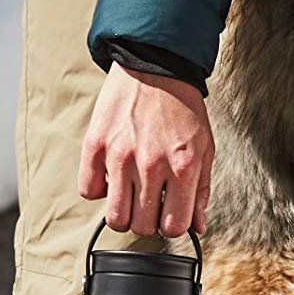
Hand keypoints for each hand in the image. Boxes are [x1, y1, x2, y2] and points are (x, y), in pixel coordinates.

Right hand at [79, 64, 213, 237]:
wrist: (155, 67)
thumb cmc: (183, 108)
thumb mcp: (205, 148)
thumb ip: (201, 191)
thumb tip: (197, 226)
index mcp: (183, 166)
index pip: (174, 227)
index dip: (172, 226)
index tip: (170, 215)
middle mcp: (150, 165)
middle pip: (142, 227)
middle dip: (148, 221)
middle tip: (150, 203)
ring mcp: (119, 156)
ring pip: (115, 217)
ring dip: (123, 212)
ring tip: (129, 195)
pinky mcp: (95, 145)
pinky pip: (88, 191)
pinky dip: (98, 190)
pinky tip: (111, 177)